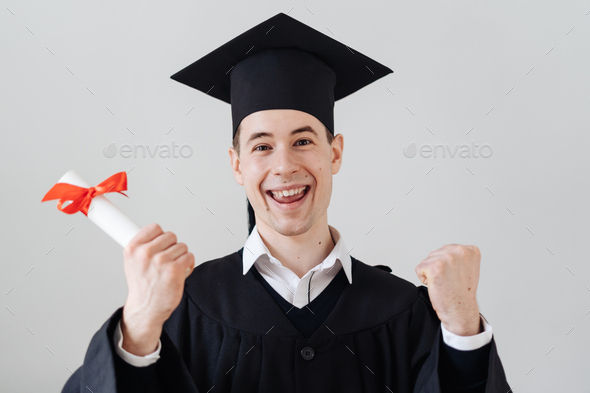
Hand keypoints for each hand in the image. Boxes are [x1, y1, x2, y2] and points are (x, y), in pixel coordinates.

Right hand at [120, 223, 194, 354]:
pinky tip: (180, 272)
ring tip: (171, 269)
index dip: (161, 236)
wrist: (146, 309)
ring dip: (181, 257)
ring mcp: (160, 261)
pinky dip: (188, 264)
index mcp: (133, 249)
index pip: (155, 228)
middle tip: (167, 261)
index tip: (161, 244)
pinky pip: (189, 256)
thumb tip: (155, 233)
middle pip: (171, 236)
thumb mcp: (132, 262)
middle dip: (172, 247)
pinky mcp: (174, 270)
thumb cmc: (142, 287)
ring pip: (182, 246)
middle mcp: (145, 254)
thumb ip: (142, 246)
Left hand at [415, 244, 480, 335]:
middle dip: (438, 268)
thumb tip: (444, 251)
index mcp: (470, 250)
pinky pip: (419, 269)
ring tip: (444, 283)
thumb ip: (457, 257)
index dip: (447, 266)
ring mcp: (447, 258)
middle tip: (449, 281)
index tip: (456, 276)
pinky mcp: (434, 267)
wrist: (461, 310)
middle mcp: (460, 251)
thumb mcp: (467, 268)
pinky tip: (436, 286)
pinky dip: (424, 279)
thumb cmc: (462, 293)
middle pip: (435, 254)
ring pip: (426, 261)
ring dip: (431, 274)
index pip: (446, 250)